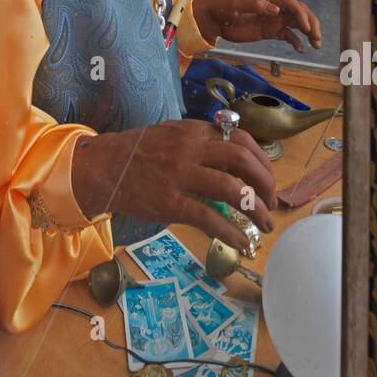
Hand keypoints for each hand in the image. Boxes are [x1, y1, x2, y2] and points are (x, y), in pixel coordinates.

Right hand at [69, 119, 276, 253]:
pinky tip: (242, 243)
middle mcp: (191, 150)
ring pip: (231, 189)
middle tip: (271, 202)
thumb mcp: (173, 135)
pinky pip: (209, 218)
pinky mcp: (170, 202)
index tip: (268, 178)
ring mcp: (181, 176)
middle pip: (242, 161)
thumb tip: (234, 158)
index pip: (240, 139)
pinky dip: (231, 233)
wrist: (104, 167)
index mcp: (194, 132)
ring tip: (265, 225)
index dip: (262, 160)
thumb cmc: (140, 153)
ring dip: (255, 210)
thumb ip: (201, 142)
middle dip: (265, 184)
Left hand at [192, 0, 321, 52]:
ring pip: (297, 25)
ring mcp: (274, 20)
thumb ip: (256, 5)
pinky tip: (301, 50)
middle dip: (311, 24)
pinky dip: (296, 42)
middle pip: (299, 13)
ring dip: (309, 33)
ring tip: (316, 45)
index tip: (305, 27)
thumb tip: (276, 10)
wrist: (214, 19)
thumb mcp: (237, 3)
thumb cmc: (224, 7)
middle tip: (317, 37)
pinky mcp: (270, 32)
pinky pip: (287, 36)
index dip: (301, 14)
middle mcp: (275, 8)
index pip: (291, 3)